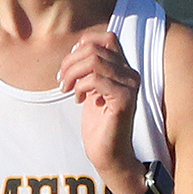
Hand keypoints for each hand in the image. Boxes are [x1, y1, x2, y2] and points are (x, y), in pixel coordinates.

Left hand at [57, 30, 141, 193]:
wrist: (109, 154)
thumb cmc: (98, 124)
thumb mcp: (91, 89)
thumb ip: (90, 69)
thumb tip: (78, 46)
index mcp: (124, 69)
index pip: (106, 38)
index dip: (83, 45)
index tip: (70, 65)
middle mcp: (131, 74)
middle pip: (95, 48)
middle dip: (71, 62)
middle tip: (62, 81)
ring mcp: (130, 86)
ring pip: (94, 61)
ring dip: (72, 74)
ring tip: (67, 89)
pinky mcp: (124, 99)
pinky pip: (96, 79)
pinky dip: (81, 86)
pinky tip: (79, 99)